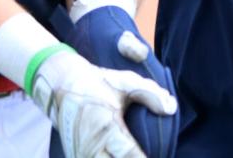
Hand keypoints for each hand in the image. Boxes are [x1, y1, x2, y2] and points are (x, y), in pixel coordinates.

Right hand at [32, 47, 176, 157]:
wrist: (61, 85)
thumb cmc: (97, 83)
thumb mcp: (124, 83)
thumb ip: (150, 94)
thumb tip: (171, 109)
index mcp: (108, 126)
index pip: (130, 155)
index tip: (160, 157)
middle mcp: (93, 144)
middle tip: (154, 156)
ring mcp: (82, 153)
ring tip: (136, 156)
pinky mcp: (75, 156)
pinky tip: (117, 157)